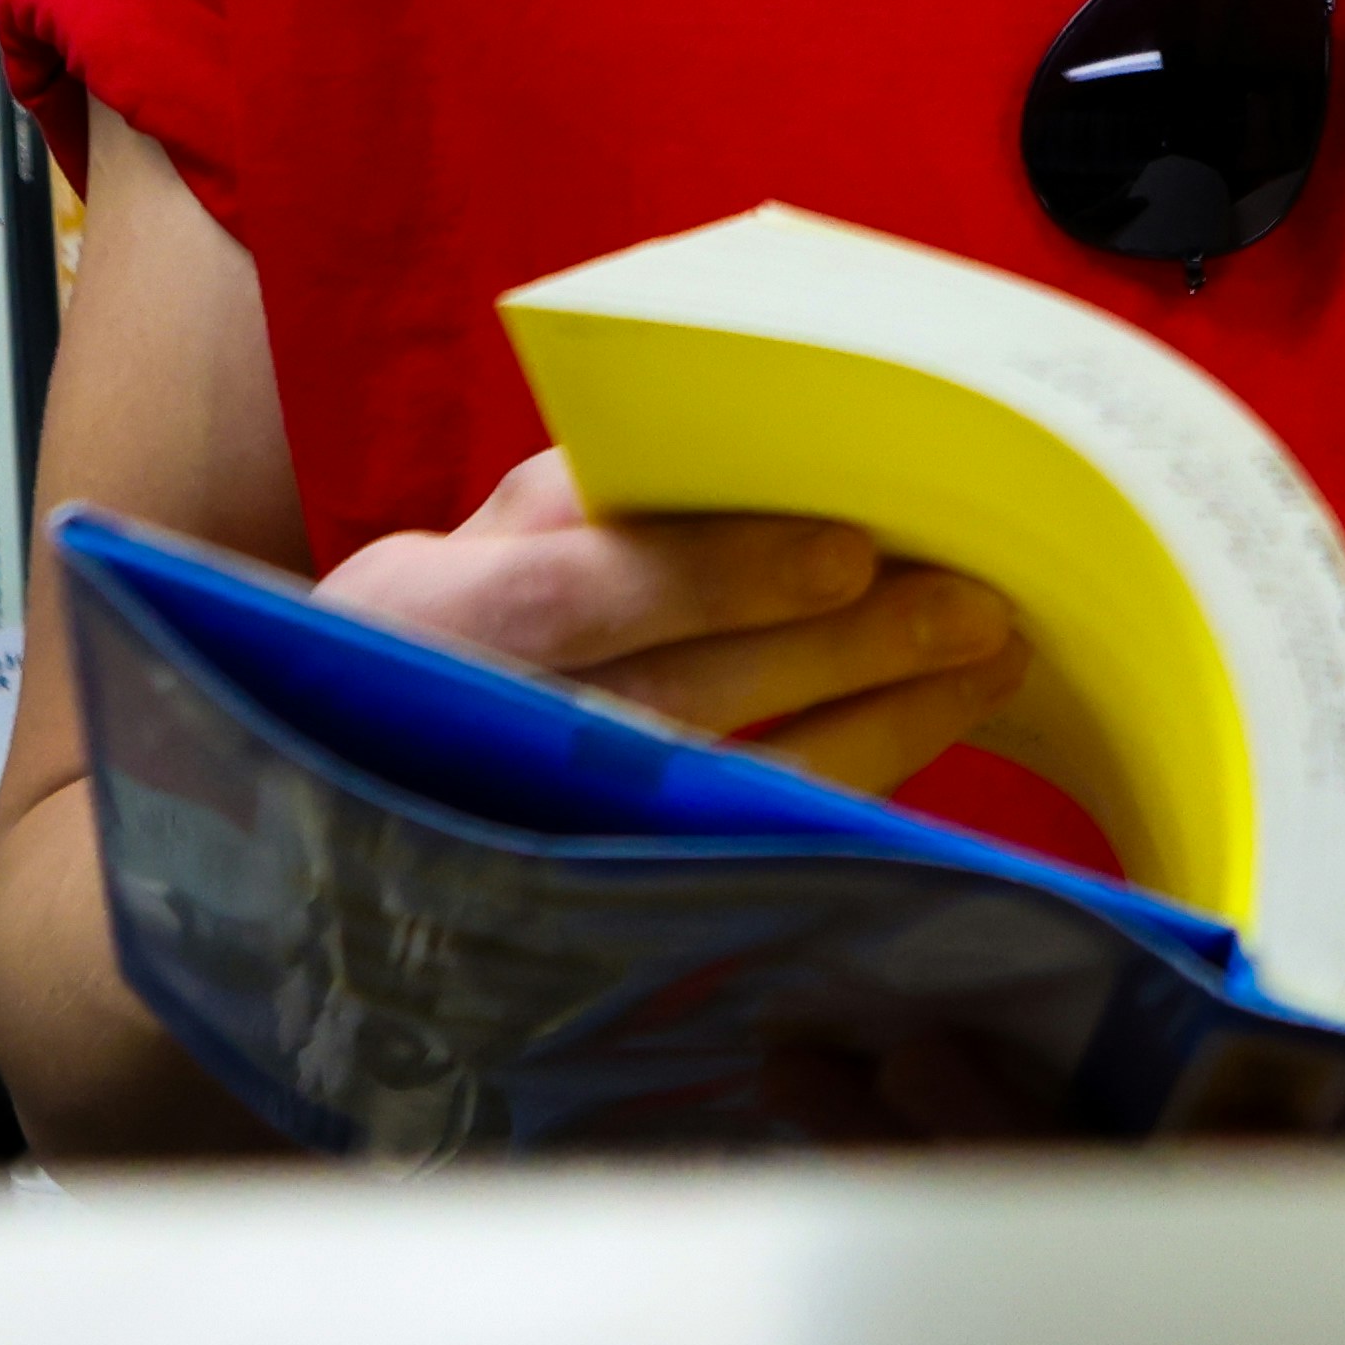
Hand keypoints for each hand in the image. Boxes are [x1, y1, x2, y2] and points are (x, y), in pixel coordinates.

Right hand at [320, 447, 1023, 803]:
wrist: (357, 777)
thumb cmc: (457, 617)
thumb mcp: (488, 538)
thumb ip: (600, 496)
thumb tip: (777, 450)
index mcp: (414, 615)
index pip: (566, 597)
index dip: (712, 577)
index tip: (849, 552)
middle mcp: (461, 735)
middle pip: (672, 705)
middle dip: (839, 656)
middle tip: (975, 607)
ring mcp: (528, 831)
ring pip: (725, 792)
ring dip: (876, 724)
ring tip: (987, 661)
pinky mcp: (597, 894)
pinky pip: (748, 846)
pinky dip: (851, 780)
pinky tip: (929, 724)